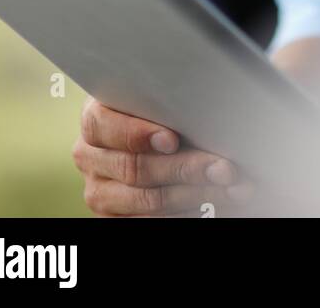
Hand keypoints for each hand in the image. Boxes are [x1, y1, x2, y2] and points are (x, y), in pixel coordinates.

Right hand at [73, 96, 254, 216]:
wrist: (144, 140)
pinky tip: (212, 203)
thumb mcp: (152, 98)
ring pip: (147, 200)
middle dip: (185, 168)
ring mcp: (99, 191)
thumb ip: (165, 100)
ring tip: (230, 187)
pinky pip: (148, 221)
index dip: (139, 133)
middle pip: (135, 168)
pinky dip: (186, 212)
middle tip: (223, 167)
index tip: (173, 140)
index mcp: (93, 119)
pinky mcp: (113, 218)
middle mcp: (89, 156)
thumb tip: (202, 105)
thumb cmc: (156, 111)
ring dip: (195, 194)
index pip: (104, 126)